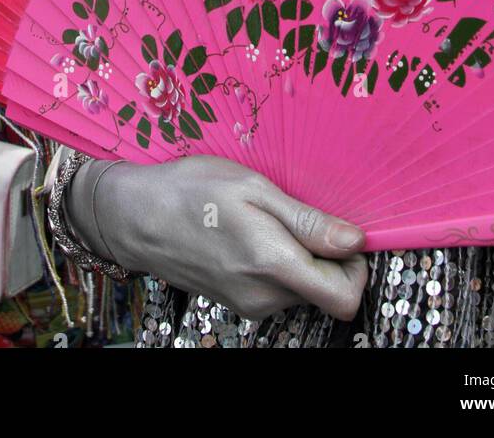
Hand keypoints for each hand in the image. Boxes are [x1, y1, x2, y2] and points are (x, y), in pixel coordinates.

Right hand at [72, 156, 366, 322]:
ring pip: (302, 289)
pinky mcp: (238, 304)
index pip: (345, 298)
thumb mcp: (253, 188)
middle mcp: (265, 297)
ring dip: (300, 259)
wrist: (137, 216)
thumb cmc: (194, 190)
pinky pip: (278, 290)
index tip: (341, 233)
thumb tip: (356, 241)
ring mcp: (250, 305)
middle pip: (326, 291)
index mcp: (273, 265)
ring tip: (267, 220)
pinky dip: (278, 265)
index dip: (355, 267)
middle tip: (296, 214)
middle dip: (326, 257)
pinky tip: (252, 234)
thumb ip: (307, 221)